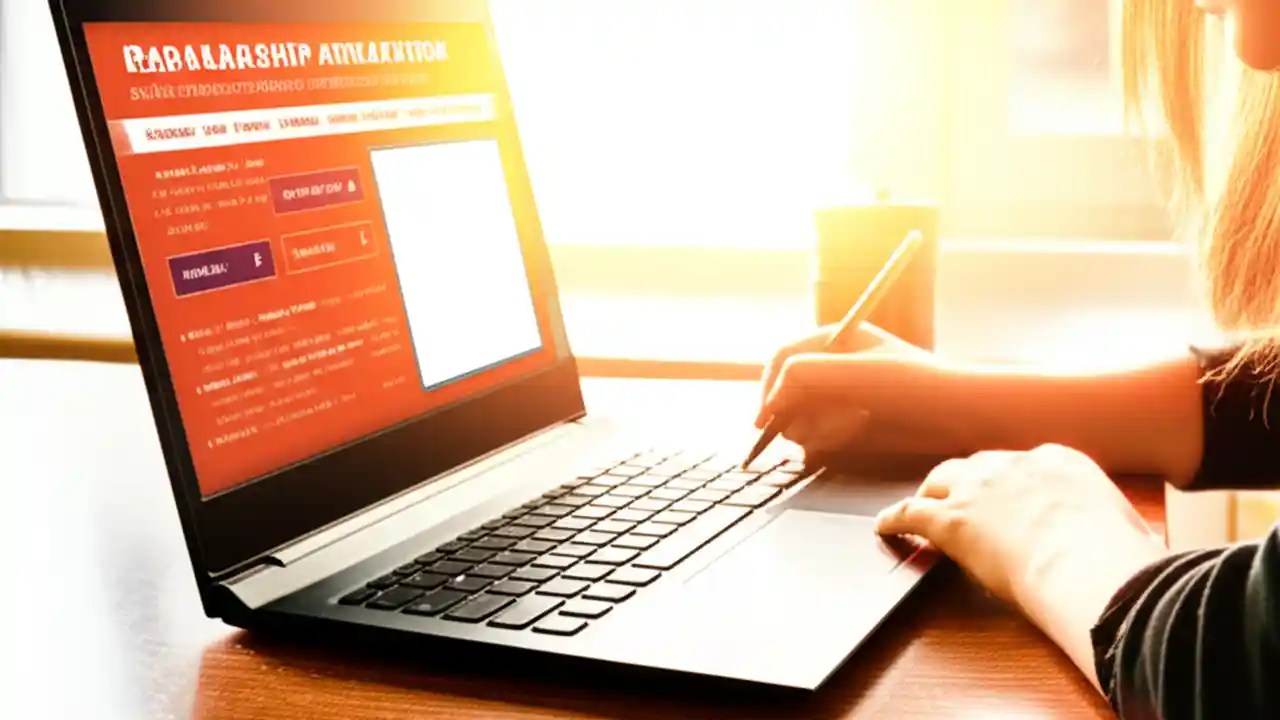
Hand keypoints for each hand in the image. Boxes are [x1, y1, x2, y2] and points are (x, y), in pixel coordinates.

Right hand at [756, 323, 961, 458]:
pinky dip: (829, 438)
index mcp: (834, 338)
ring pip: (798, 417)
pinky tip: (856, 433)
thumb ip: (805, 375)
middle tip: (816, 424)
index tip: (765, 418)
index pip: (782, 358)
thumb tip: (773, 397)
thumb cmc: (914, 386)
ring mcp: (839, 394)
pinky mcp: (847, 421)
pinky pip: (818, 434)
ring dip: (816, 426)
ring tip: (850, 425)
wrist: (958, 416)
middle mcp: (832, 364)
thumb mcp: (855, 373)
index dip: (769, 386)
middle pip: (784, 390)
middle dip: (796, 410)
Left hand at [874, 444, 1165, 605]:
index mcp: (1059, 462)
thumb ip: (1121, 531)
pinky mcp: (951, 519)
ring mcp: (978, 489)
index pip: (1025, 466)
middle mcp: (1013, 466)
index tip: (1010, 494)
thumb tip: (1140, 549)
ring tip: (920, 506)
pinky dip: (894, 519)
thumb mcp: (1129, 531)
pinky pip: (911, 513)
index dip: (1011, 482)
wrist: (1086, 560)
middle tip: (957, 494)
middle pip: (976, 465)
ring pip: (940, 481)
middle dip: (965, 479)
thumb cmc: (1117, 555)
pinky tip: (882, 528)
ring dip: (929, 493)